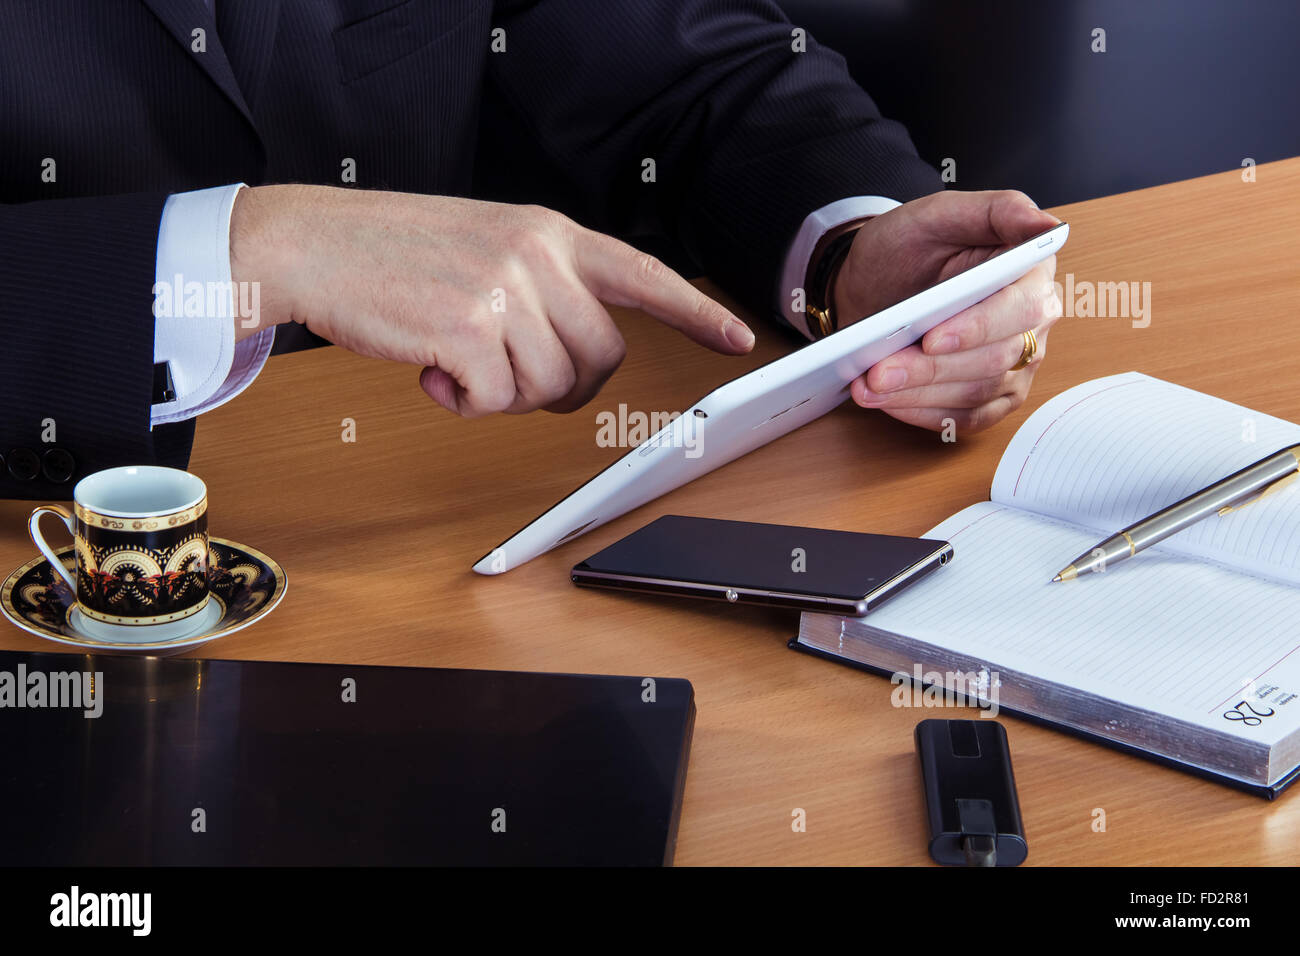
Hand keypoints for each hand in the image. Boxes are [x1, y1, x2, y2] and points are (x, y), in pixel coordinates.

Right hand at [229, 185, 753, 415]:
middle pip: (601, 357)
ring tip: (456, 362)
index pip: (643, 272)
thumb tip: (578, 365)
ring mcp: (503, 291)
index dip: (693, 311)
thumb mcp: (488, 247)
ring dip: (503, 395)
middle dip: (564, 386)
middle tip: (509, 377)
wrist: (315, 243)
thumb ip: (544, 289)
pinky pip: (495, 402)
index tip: (736, 337)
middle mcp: (537, 256)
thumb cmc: (397, 254)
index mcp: (549, 232)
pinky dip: (463, 404)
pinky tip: (431, 372)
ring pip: (549, 388)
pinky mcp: (466, 331)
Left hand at [831, 190, 1062, 432]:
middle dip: (930, 369)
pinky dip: (924, 414)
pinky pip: (967, 419)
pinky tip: (888, 403)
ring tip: (869, 387)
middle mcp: (1033, 322)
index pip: (1019, 309)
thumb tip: (1047, 225)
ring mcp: (1016, 364)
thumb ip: (995, 210)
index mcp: (1030, 273)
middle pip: (995, 358)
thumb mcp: (938, 213)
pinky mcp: (993, 397)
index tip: (931, 339)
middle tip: (878, 372)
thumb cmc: (909, 247)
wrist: (876, 285)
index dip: (977, 328)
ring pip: (977, 392)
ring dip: (918, 394)